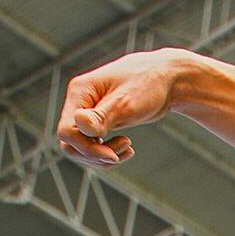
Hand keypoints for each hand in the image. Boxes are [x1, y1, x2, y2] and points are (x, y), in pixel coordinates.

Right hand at [55, 47, 184, 166]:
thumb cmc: (148, 84)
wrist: (167, 79)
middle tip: (121, 152)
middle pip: (70, 143)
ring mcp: (89, 112)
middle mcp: (80, 101)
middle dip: (94, 155)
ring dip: (102, 156)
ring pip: (81, 147)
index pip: (67, 131)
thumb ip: (100, 116)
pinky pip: (94, 146)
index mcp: (80, 91)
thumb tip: (78, 123)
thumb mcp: (125, 103)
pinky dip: (109, 153)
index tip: (113, 156)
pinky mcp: (100, 122)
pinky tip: (128, 150)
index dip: (87, 149)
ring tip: (127, 148)